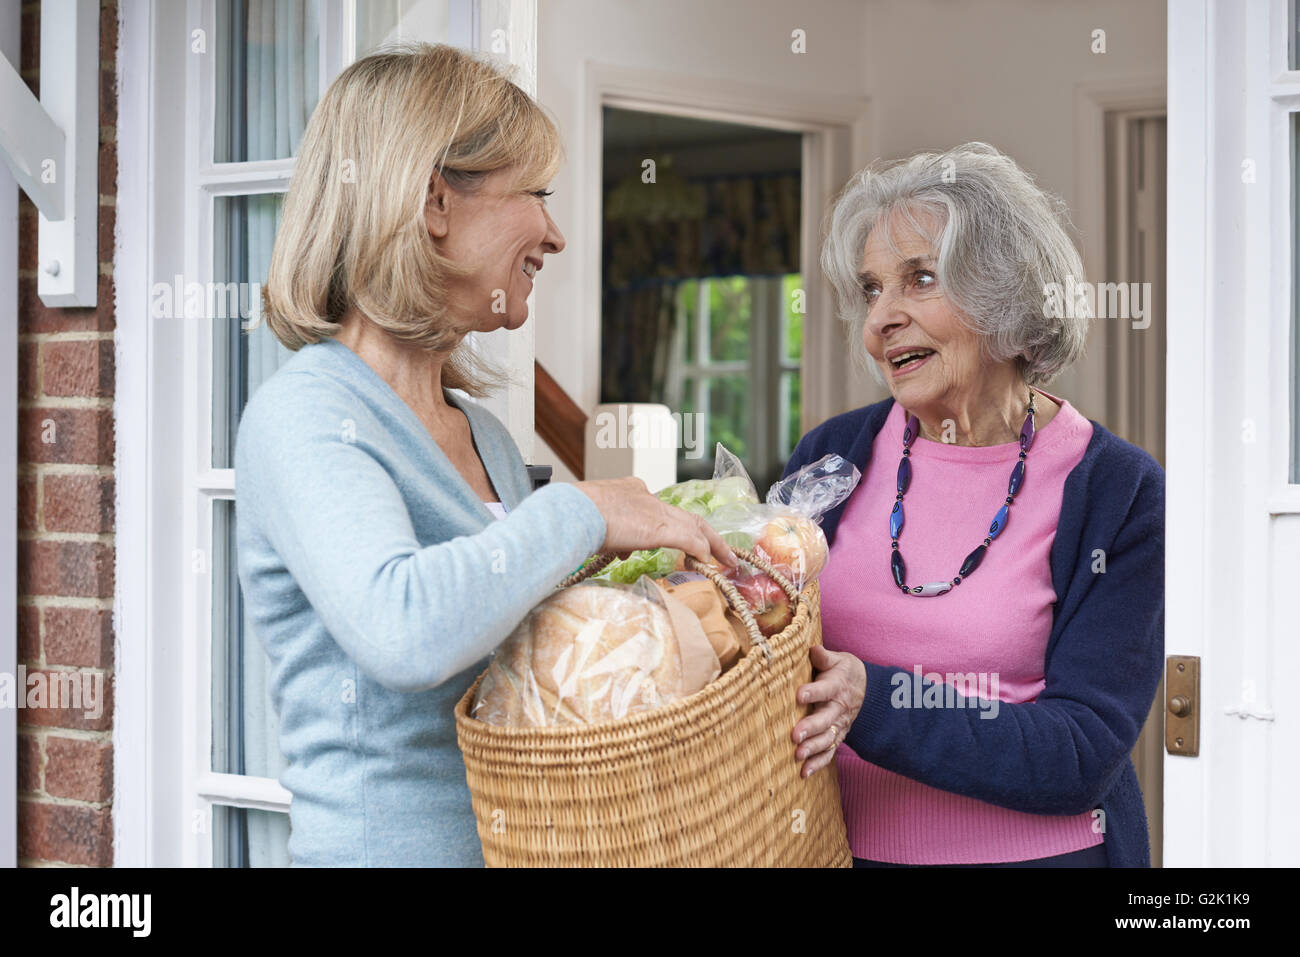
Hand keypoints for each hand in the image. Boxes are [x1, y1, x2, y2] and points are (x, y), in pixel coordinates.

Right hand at [574, 476, 737, 568]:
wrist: (571, 511)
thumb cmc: (573, 516)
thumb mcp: (596, 524)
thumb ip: (612, 536)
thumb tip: (621, 550)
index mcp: (631, 490)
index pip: (658, 510)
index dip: (667, 526)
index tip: (671, 540)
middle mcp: (647, 498)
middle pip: (686, 516)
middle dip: (705, 534)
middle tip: (721, 550)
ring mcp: (655, 512)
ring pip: (695, 526)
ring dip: (713, 544)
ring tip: (727, 558)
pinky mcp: (659, 528)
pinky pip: (689, 539)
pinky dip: (702, 550)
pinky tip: (710, 561)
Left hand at [791, 645, 866, 778]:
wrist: (866, 691)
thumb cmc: (844, 672)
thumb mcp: (839, 660)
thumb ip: (824, 657)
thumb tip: (812, 648)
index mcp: (836, 686)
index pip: (825, 689)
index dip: (813, 692)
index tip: (799, 695)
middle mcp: (838, 708)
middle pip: (825, 719)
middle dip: (811, 728)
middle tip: (795, 735)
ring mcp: (839, 725)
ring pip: (827, 738)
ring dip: (813, 748)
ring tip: (798, 755)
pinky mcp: (837, 737)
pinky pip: (829, 752)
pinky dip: (818, 763)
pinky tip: (804, 773)